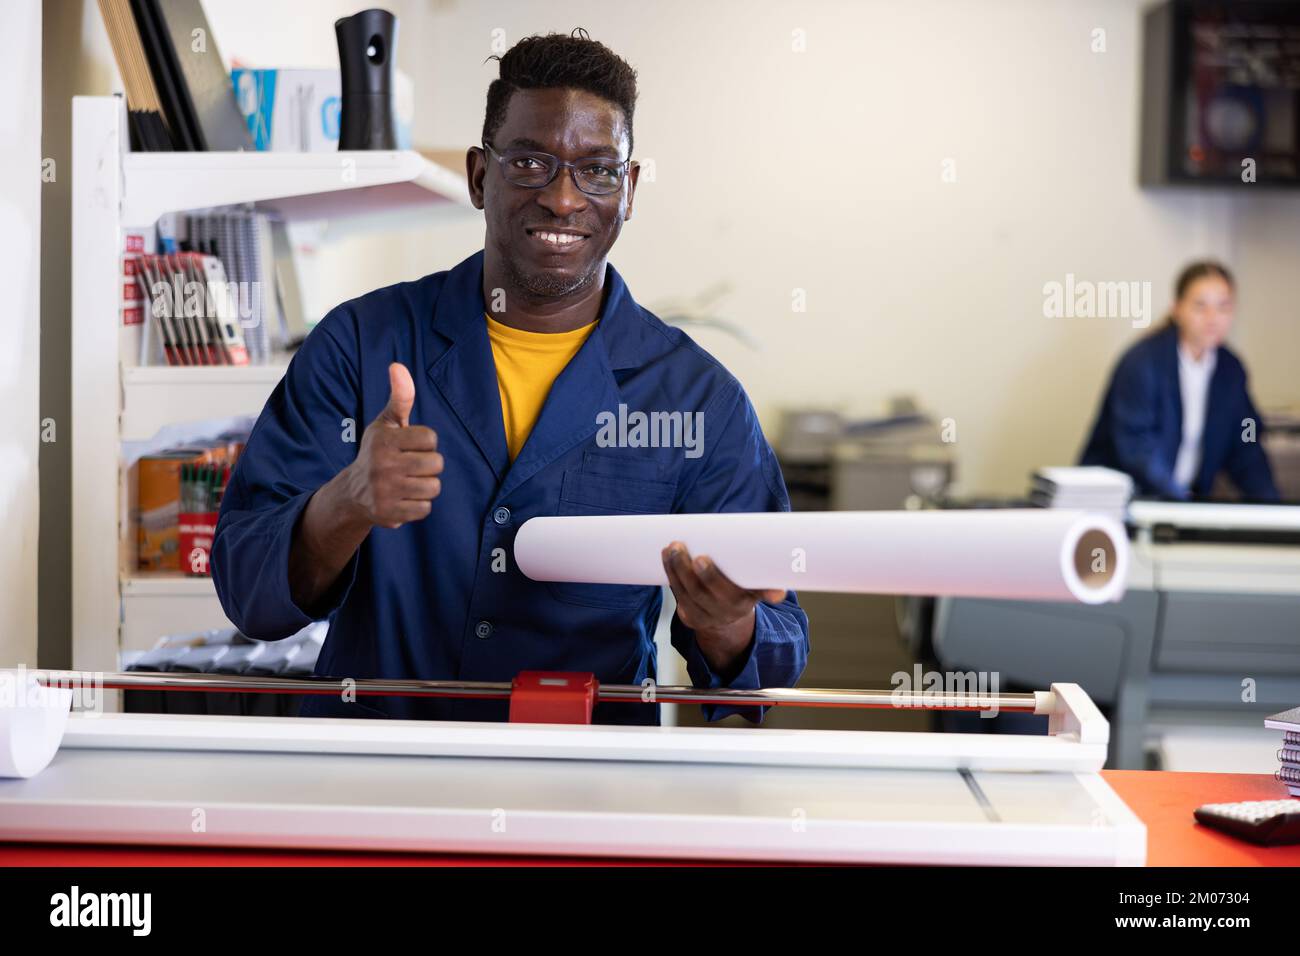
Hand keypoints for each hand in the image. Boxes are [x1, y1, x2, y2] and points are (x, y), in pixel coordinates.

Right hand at [339, 362, 443, 528]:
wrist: (354, 492)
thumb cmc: (379, 451)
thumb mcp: (387, 423)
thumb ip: (400, 397)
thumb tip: (397, 366)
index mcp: (384, 440)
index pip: (431, 438)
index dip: (426, 442)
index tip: (411, 445)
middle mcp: (382, 465)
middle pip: (436, 464)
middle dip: (429, 465)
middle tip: (412, 466)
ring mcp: (385, 491)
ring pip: (433, 487)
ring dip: (426, 485)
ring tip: (409, 481)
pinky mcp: (389, 513)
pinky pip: (425, 509)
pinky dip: (419, 505)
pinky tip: (404, 498)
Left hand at [661, 541, 785, 676]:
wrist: (729, 622)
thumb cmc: (743, 592)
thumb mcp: (757, 588)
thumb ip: (766, 586)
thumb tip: (780, 593)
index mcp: (743, 602)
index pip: (730, 592)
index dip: (713, 577)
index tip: (701, 559)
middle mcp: (723, 612)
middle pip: (702, 592)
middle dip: (689, 570)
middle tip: (680, 547)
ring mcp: (704, 616)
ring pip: (686, 593)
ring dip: (675, 569)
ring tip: (672, 548)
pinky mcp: (689, 617)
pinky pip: (678, 596)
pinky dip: (670, 575)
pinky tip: (666, 557)